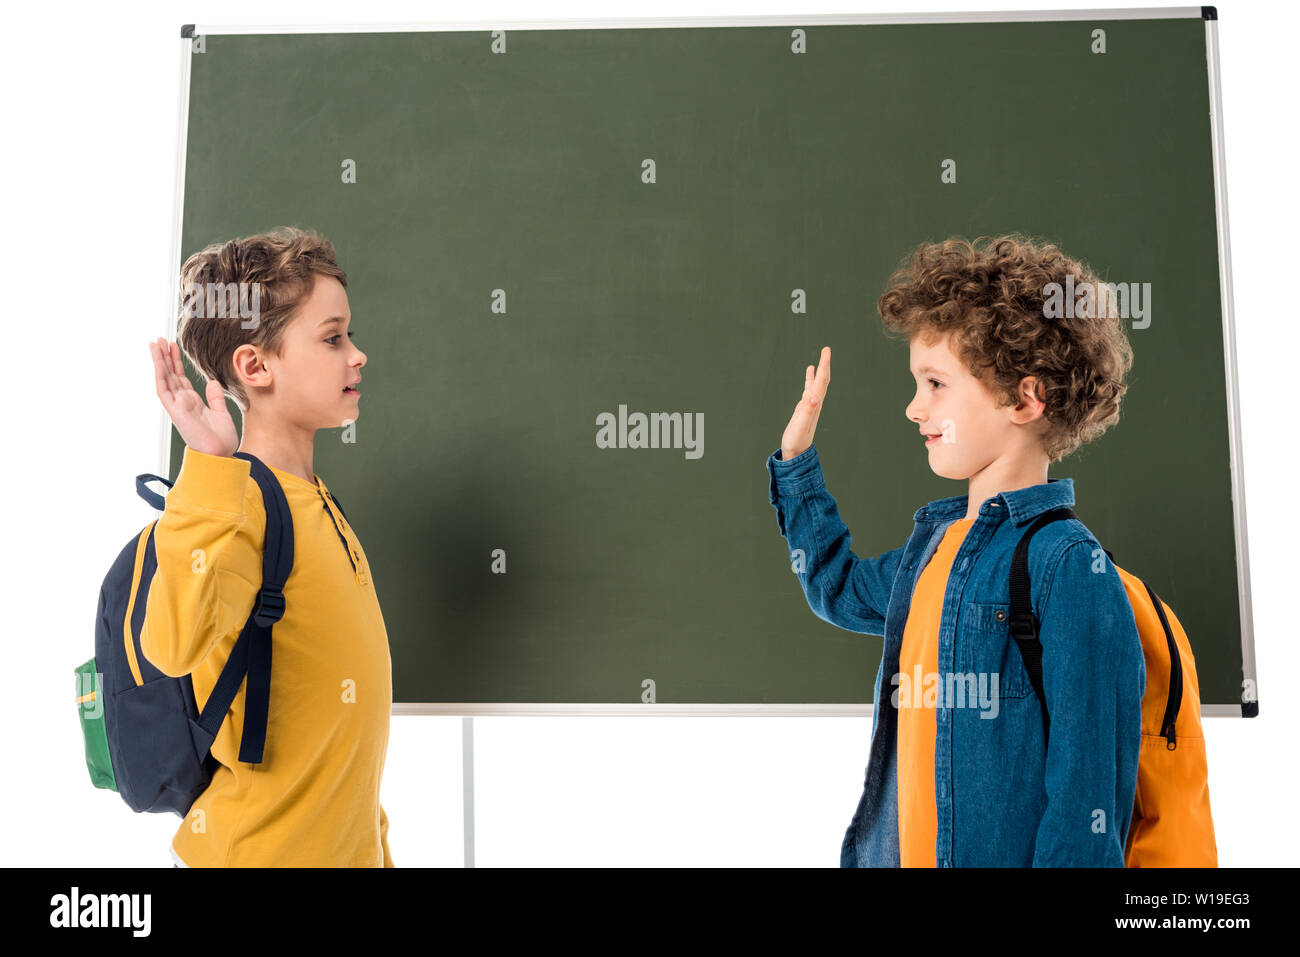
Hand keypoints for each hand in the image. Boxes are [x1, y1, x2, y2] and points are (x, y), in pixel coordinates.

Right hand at [150, 338, 238, 457]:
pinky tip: (159, 362)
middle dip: (165, 356)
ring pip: (164, 379)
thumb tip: (211, 382)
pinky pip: (164, 390)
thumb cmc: (222, 439)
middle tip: (160, 339)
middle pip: (170, 375)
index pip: (181, 378)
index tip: (173, 347)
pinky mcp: (175, 411)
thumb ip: (215, 397)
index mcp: (193, 402)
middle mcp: (182, 402)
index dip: (176, 362)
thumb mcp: (221, 413)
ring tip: (155, 344)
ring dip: (159, 361)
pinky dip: (161, 375)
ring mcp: (177, 406)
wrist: (221, 454)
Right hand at [780, 346, 829, 459]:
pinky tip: (808, 377)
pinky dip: (809, 381)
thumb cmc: (797, 441)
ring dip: (818, 372)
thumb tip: (815, 397)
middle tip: (826, 349)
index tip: (826, 351)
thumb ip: (808, 411)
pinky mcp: (804, 409)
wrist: (796, 453)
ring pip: (816, 385)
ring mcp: (810, 406)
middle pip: (822, 380)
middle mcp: (815, 403)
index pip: (821, 380)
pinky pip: (808, 391)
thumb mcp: (800, 426)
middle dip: (824, 365)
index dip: (824, 365)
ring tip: (819, 361)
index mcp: (814, 404)